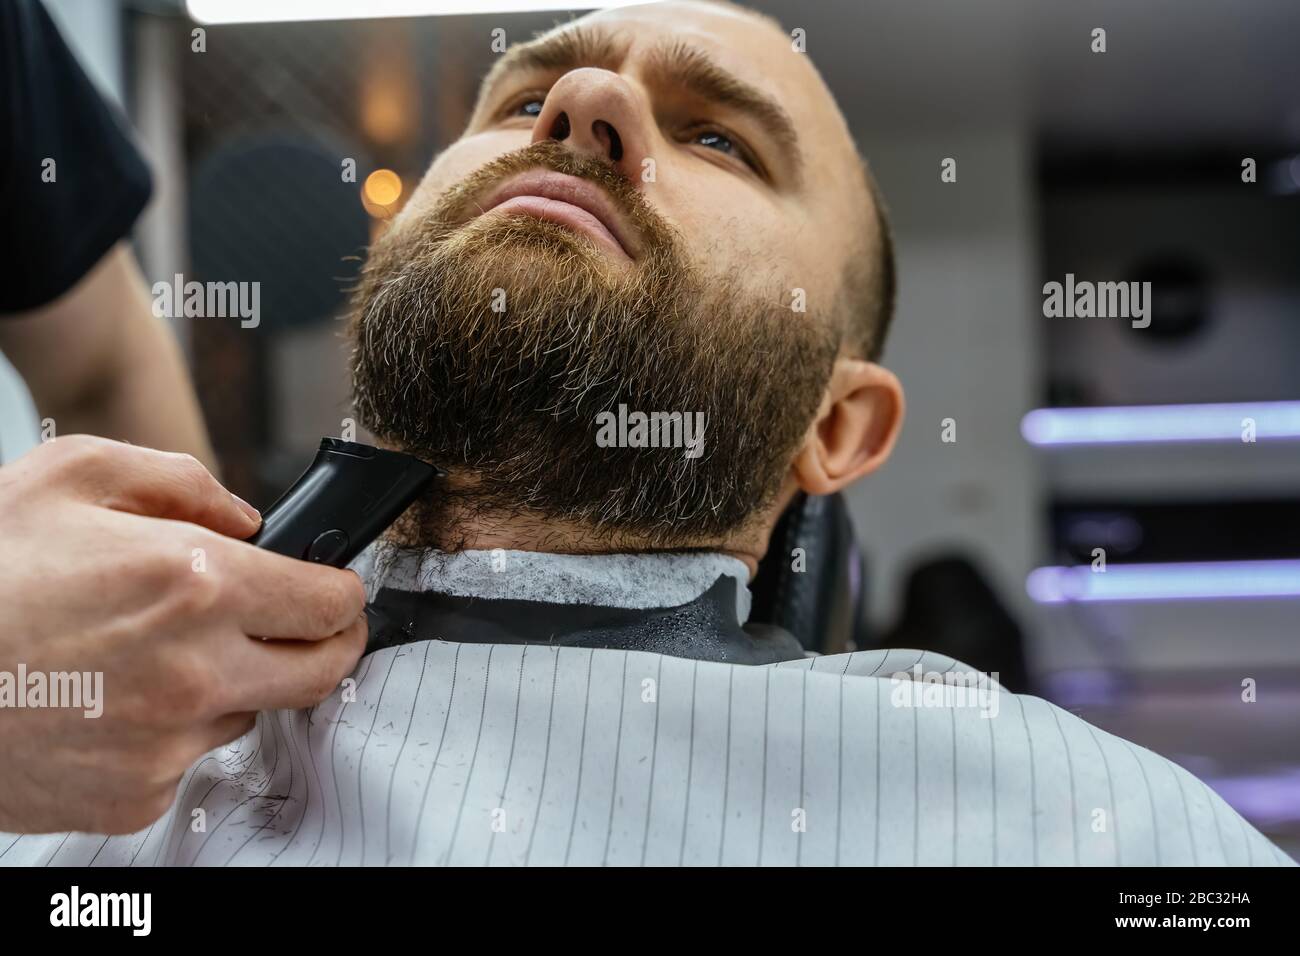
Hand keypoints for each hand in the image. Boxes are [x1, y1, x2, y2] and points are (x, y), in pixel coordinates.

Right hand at [0, 436, 367, 833]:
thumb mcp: (72, 476)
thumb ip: (180, 482)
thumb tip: (247, 518)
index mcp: (196, 584)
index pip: (330, 603)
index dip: (342, 592)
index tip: (337, 589)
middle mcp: (195, 672)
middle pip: (321, 672)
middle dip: (328, 644)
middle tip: (308, 627)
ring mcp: (167, 742)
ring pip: (249, 713)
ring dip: (233, 684)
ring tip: (159, 654)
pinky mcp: (136, 795)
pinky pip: (187, 757)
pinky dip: (172, 728)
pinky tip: (116, 699)